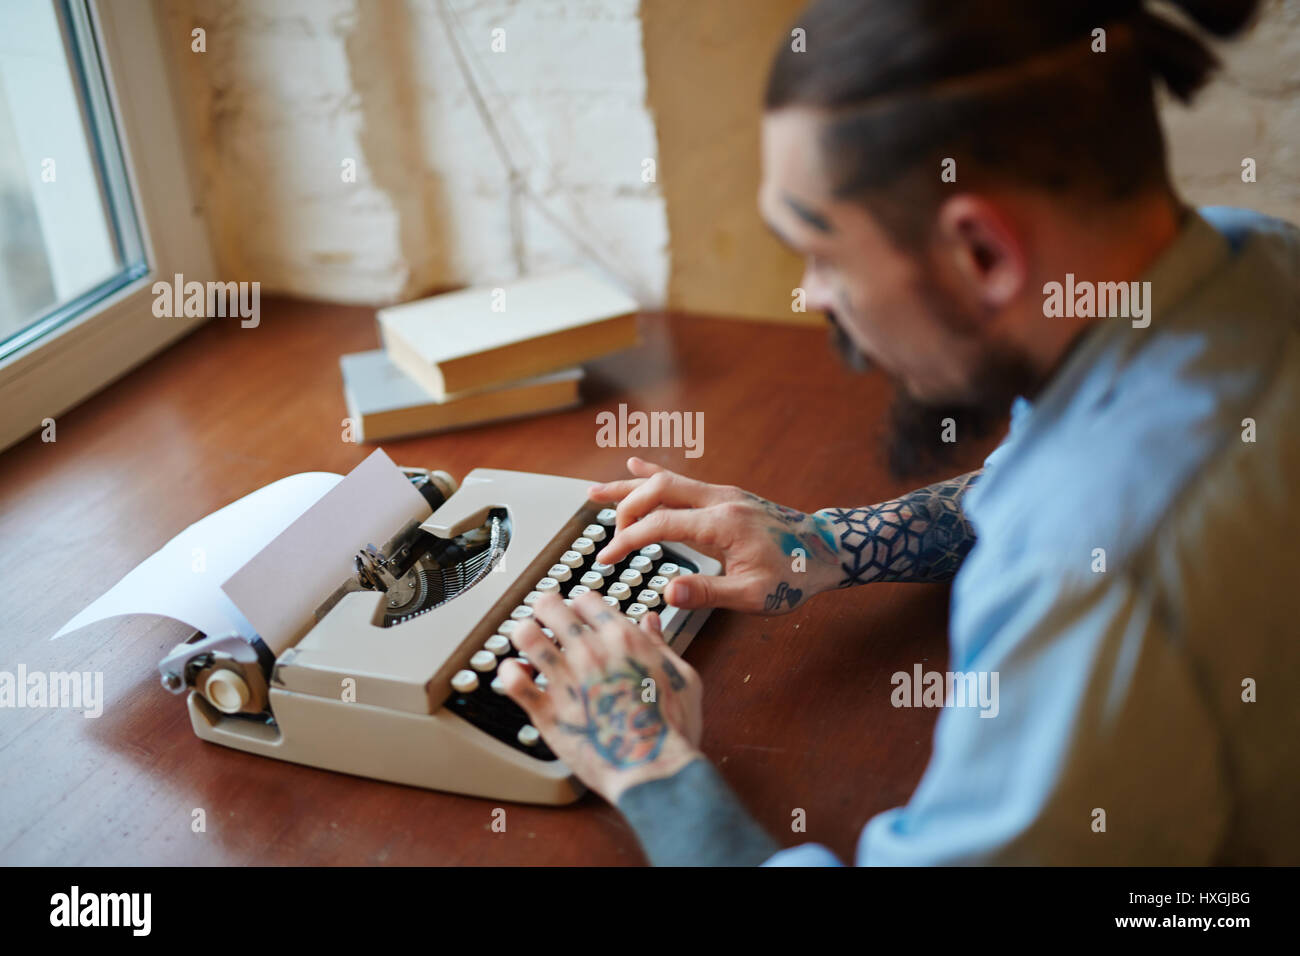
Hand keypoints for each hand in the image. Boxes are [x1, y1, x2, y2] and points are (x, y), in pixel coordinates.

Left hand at [498, 591, 703, 803]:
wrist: (653, 768)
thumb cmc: (671, 729)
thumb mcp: (682, 676)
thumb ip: (661, 645)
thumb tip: (651, 623)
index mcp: (622, 639)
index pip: (586, 600)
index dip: (580, 605)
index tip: (578, 615)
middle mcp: (589, 652)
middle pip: (550, 606)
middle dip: (545, 608)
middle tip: (545, 618)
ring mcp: (565, 680)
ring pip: (526, 636)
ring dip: (524, 634)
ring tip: (528, 642)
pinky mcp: (547, 711)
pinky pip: (513, 682)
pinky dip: (508, 673)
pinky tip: (515, 674)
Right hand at [587, 457, 839, 614]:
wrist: (825, 551)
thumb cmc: (793, 576)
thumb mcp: (753, 596)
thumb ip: (708, 592)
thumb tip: (667, 593)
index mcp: (723, 524)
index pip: (660, 523)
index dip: (628, 539)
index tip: (607, 557)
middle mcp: (719, 500)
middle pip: (658, 491)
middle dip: (624, 509)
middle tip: (606, 537)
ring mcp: (722, 494)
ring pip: (666, 481)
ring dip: (630, 487)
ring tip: (595, 491)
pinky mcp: (724, 496)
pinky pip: (682, 481)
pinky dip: (654, 476)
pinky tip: (634, 466)